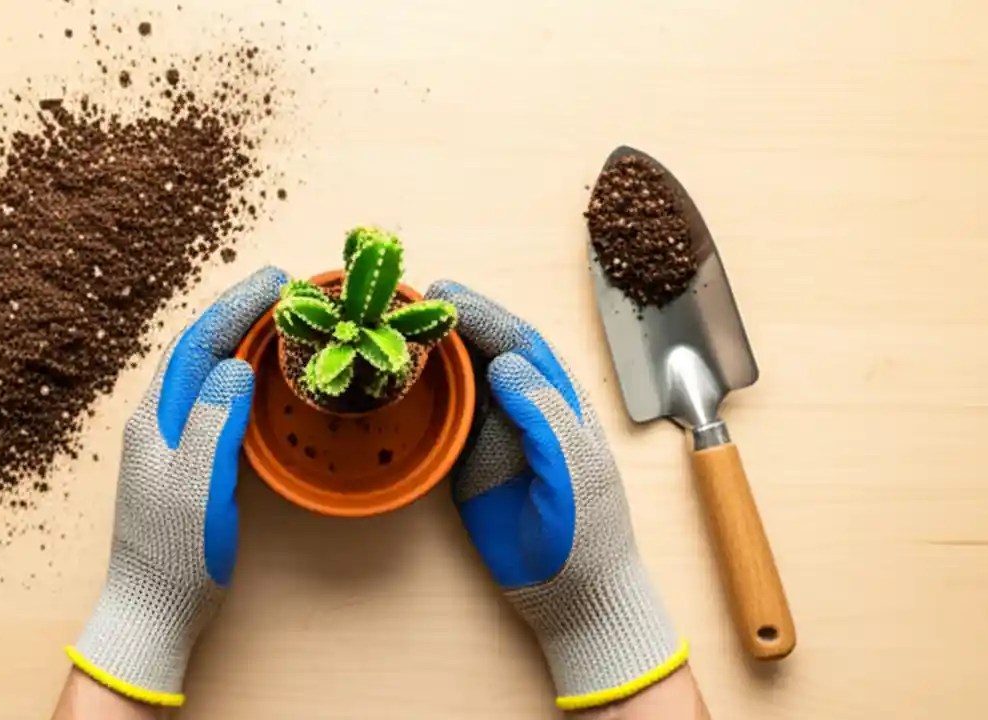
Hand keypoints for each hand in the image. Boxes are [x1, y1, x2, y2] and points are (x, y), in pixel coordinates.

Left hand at [66, 267, 287, 707]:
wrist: (152, 611)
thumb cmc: (175, 555)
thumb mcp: (197, 486)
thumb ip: (213, 422)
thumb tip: (234, 365)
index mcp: (155, 419)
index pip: (195, 343)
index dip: (234, 306)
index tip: (276, 282)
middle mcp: (157, 420)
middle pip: (196, 347)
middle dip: (236, 310)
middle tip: (282, 287)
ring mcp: (168, 440)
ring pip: (203, 370)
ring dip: (236, 336)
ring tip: (274, 315)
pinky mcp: (184, 461)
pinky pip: (211, 398)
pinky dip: (237, 372)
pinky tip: (256, 374)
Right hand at [427, 281, 687, 711]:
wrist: (574, 596)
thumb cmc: (589, 535)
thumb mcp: (575, 471)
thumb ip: (544, 416)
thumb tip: (506, 363)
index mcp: (562, 405)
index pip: (523, 346)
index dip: (488, 316)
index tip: (450, 298)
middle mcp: (529, 413)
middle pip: (490, 353)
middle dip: (457, 323)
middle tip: (413, 300)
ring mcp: (499, 439)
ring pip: (465, 383)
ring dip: (436, 354)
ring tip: (398, 328)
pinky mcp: (473, 468)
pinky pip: (446, 424)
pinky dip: (424, 400)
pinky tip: (400, 381)